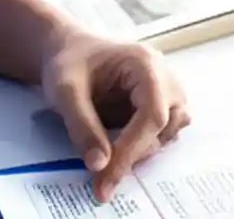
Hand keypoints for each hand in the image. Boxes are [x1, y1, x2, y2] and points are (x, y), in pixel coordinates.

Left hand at [40, 28, 190, 202]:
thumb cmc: (69, 63)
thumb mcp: (64, 90)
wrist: (71, 52)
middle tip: (102, 182)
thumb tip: (100, 166)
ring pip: (168, 134)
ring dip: (140, 152)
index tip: (105, 178)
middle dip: (135, 155)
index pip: (152, 115)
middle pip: (166, 126)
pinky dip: (140, 148)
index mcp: (146, 64)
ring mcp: (168, 92)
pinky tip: (117, 154)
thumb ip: (81, 126)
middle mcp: (166, 78)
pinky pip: (161, 135)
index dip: (132, 149)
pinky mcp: (162, 107)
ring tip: (108, 165)